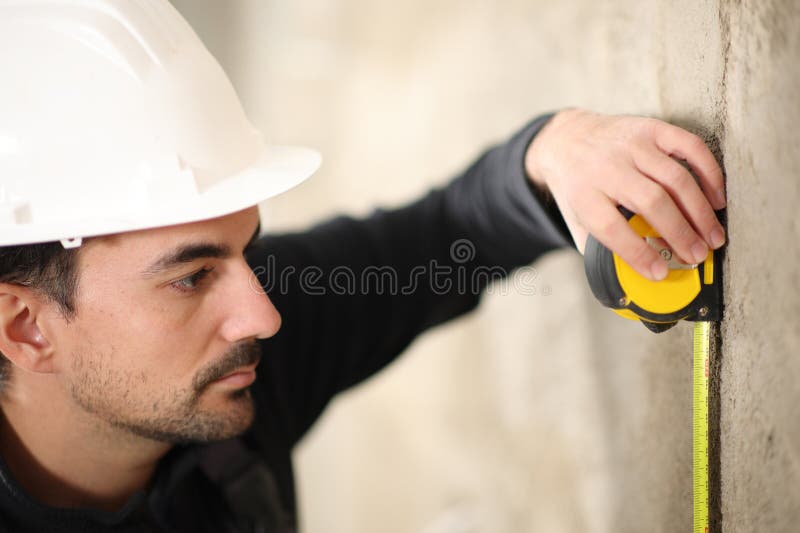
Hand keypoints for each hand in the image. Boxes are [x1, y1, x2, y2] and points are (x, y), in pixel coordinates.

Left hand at [525, 109, 726, 280]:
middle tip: (697, 255)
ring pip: (676, 178)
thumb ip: (596, 247)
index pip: (612, 227)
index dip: (638, 253)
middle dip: (680, 233)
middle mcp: (607, 167)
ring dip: (700, 211)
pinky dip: (710, 174)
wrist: (567, 138)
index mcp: (584, 194)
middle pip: (651, 201)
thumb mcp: (575, 218)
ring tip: (712, 237)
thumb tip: (626, 281)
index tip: (659, 273)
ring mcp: (632, 144)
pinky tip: (716, 200)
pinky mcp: (652, 128)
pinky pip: (690, 148)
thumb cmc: (577, 186)